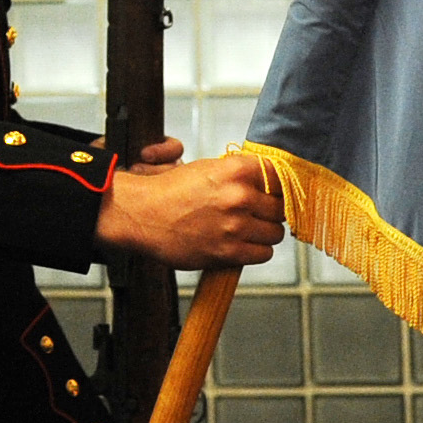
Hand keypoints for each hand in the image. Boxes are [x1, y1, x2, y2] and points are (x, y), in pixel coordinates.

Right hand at [97, 139, 280, 271]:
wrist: (141, 215)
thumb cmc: (170, 191)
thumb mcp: (207, 168)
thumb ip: (240, 173)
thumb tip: (270, 180)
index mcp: (236, 170)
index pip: (281, 176)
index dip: (279, 186)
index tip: (276, 192)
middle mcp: (240, 196)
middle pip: (281, 206)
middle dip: (271, 211)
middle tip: (258, 214)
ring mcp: (236, 225)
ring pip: (275, 232)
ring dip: (265, 233)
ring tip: (248, 230)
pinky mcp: (229, 251)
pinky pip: (263, 254)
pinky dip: (256, 251)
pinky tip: (242, 244)